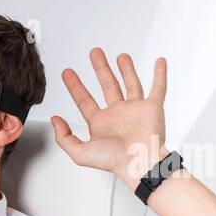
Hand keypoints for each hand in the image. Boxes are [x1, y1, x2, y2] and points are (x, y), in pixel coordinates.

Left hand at [51, 49, 168, 187]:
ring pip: (130, 83)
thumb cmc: (113, 161)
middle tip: (94, 53)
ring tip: (121, 56)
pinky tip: (160, 62)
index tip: (67, 73)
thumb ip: (64, 137)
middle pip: (107, 85)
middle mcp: (117, 114)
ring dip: (126, 69)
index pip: (84, 100)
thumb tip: (55, 120)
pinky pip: (158, 87)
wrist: (139, 162)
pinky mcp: (153, 107)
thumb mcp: (79, 152)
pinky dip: (160, 74)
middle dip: (100, 68)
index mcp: (100, 123)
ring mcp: (135, 109)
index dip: (75, 86)